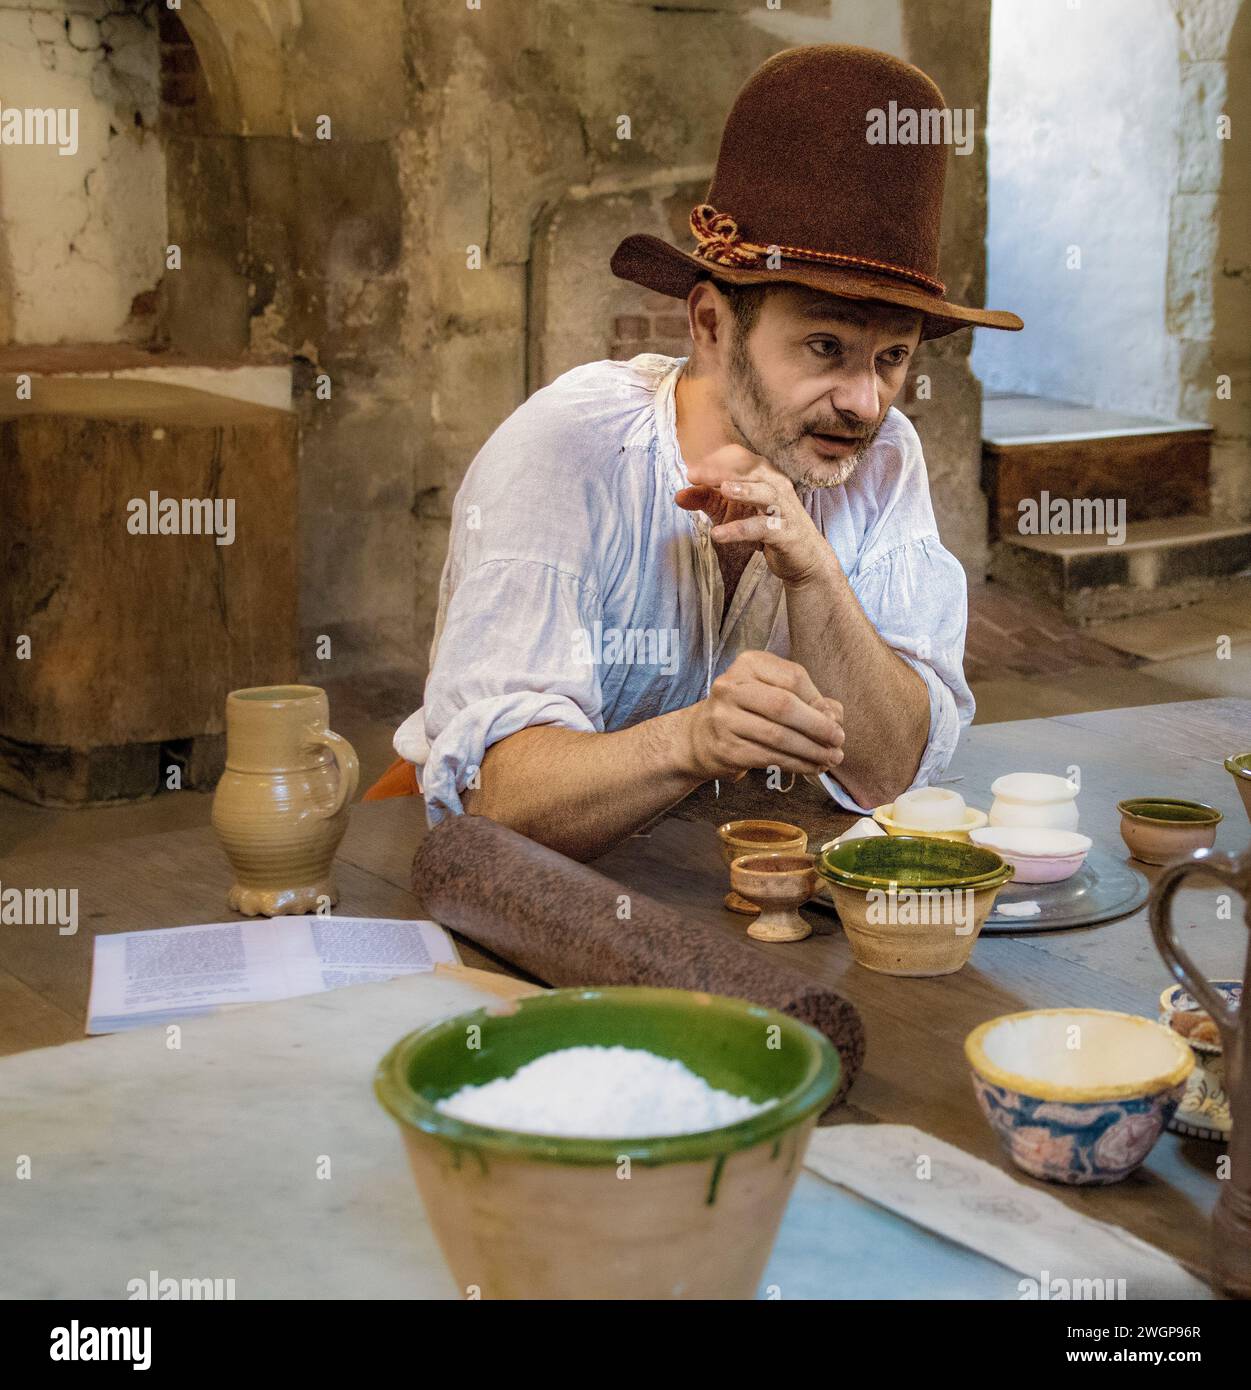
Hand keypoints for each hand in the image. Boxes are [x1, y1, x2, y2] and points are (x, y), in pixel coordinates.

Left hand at [675, 443, 829, 586]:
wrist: (802, 558)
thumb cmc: (766, 527)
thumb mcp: (731, 512)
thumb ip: (706, 500)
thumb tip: (678, 495)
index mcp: (764, 474)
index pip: (738, 457)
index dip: (714, 462)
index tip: (691, 474)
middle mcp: (776, 485)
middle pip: (749, 469)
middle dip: (720, 471)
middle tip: (694, 476)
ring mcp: (783, 508)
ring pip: (764, 492)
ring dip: (744, 490)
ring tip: (723, 492)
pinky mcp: (785, 532)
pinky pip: (761, 528)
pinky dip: (740, 530)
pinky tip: (719, 535)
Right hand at [681, 650, 844, 781]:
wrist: (700, 737)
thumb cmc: (747, 711)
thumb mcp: (772, 692)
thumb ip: (807, 698)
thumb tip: (834, 717)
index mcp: (748, 664)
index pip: (793, 677)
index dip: (818, 699)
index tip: (834, 718)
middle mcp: (731, 687)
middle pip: (785, 706)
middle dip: (818, 726)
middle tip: (838, 741)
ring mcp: (724, 719)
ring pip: (779, 736)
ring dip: (811, 751)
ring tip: (830, 758)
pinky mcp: (726, 749)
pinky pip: (769, 757)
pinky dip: (797, 764)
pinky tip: (811, 767)